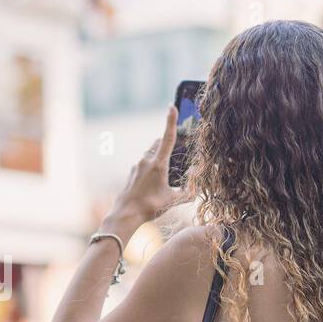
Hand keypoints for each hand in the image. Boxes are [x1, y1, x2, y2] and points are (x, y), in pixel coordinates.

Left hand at [107, 104, 191, 231]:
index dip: (170, 121)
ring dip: (160, 156)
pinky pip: (144, 163)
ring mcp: (137, 166)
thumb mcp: (174, 200)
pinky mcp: (132, 172)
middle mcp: (146, 161)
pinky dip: (152, 166)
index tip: (171, 107)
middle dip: (167, 142)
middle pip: (158, 143)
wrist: (125, 214)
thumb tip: (197, 177)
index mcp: (158, 164)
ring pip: (151, 153)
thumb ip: (189, 189)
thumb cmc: (150, 207)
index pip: (167, 138)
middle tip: (178, 149)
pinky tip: (155, 181)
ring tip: (167, 171)